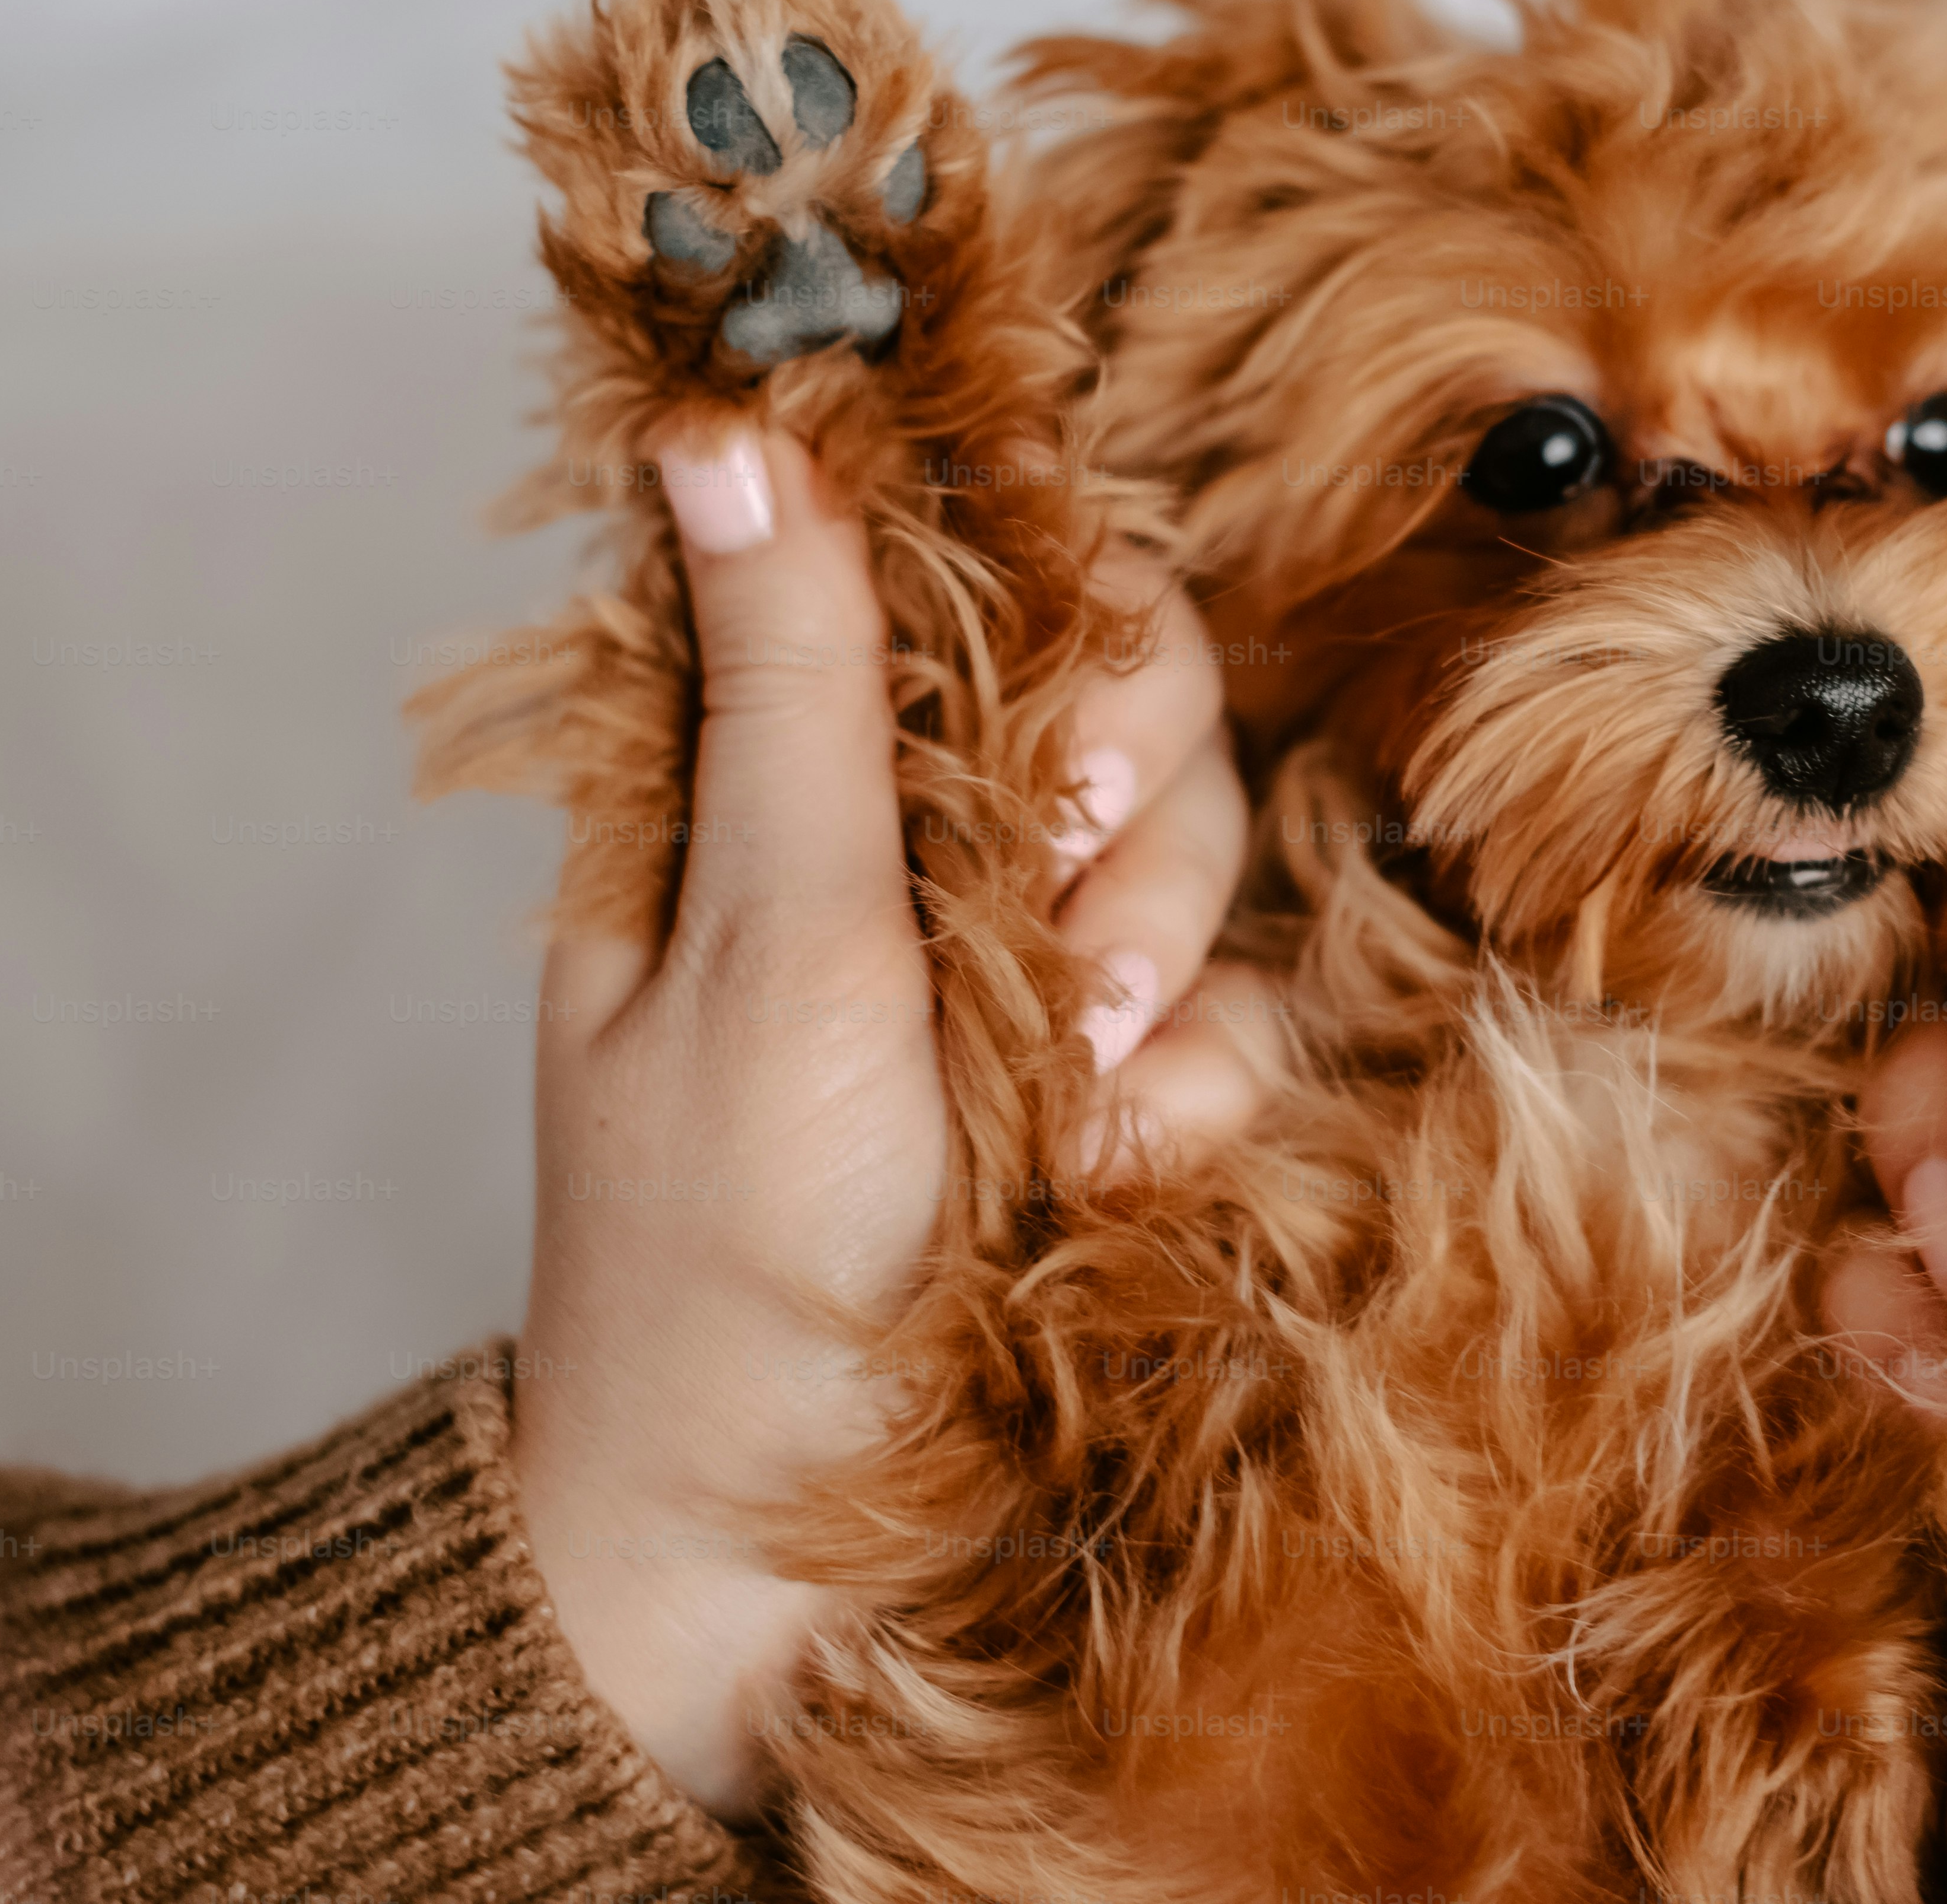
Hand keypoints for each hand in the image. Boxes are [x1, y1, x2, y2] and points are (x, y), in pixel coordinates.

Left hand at [507, 418, 1251, 1814]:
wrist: (777, 1530)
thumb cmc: (715, 1235)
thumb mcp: (760, 933)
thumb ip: (797, 679)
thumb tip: (723, 416)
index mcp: (782, 763)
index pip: (965, 563)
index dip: (1056, 609)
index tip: (1061, 741)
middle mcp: (913, 832)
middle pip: (1122, 681)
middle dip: (1130, 803)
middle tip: (1064, 922)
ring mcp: (1022, 956)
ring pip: (1196, 839)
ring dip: (1152, 963)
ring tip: (1063, 1092)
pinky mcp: (1113, 1077)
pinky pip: (1231, 1009)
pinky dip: (1183, 1091)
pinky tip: (1098, 1172)